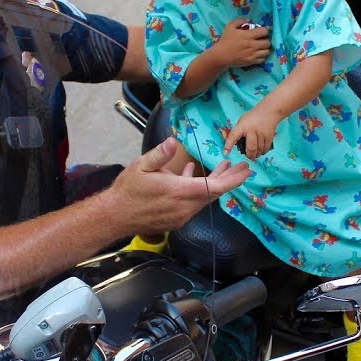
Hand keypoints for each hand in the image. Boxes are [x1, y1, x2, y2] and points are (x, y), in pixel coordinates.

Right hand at [107, 136, 250, 236]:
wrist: (115, 216)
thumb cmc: (127, 190)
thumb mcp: (141, 166)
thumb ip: (160, 154)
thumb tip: (174, 141)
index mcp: (179, 191)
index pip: (215, 187)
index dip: (233, 179)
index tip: (246, 171)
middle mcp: (185, 206)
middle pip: (215, 193)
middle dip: (230, 179)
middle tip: (243, 167)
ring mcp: (181, 215)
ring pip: (205, 198)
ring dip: (215, 183)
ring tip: (223, 168)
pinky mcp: (176, 219)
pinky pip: (193, 203)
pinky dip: (199, 189)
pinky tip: (192, 175)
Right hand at [214, 19, 270, 67]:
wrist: (221, 55)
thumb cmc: (225, 40)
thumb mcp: (230, 26)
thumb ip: (239, 21)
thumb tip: (249, 20)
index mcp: (248, 35)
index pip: (264, 32)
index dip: (265, 30)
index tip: (262, 31)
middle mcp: (252, 45)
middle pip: (267, 42)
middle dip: (266, 40)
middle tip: (262, 39)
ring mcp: (253, 54)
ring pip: (267, 51)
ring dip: (265, 49)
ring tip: (261, 47)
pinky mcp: (251, 61)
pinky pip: (262, 59)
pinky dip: (262, 56)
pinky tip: (257, 54)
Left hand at [223, 106, 279, 158]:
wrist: (268, 111)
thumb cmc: (252, 117)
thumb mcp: (242, 122)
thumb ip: (239, 132)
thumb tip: (237, 146)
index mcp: (242, 126)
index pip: (233, 136)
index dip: (228, 146)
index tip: (225, 153)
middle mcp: (251, 130)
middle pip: (251, 148)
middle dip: (249, 155)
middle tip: (248, 156)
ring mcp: (261, 133)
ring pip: (259, 150)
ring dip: (256, 155)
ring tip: (255, 154)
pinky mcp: (269, 136)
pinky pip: (266, 149)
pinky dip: (262, 152)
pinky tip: (261, 151)